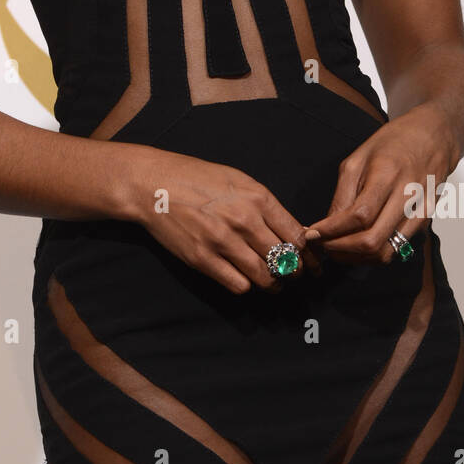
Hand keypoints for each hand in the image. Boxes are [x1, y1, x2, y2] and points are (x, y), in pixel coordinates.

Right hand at [125, 147, 322, 294]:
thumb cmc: (197, 178)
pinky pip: (238, 285)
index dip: (307, 254)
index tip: (309, 262)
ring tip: (271, 283)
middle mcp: (244, 220)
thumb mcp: (238, 180)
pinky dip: (245, 286)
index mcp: (258, 198)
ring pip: (264, 277)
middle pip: (285, 260)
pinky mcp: (203, 259)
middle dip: (292, 272)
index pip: (297, 236)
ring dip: (271, 284)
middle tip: (291, 275)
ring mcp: (223, 241)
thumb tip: (289, 231)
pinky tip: (243, 279)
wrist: (153, 184)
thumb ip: (265, 205)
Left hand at [306, 103, 457, 264]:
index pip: (358, 216)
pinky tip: (359, 244)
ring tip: (337, 248)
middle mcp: (407, 195)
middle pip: (372, 240)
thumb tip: (327, 226)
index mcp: (387, 174)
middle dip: (341, 250)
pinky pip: (398, 248)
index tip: (312, 235)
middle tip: (323, 246)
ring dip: (356, 257)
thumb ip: (343, 194)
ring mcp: (420, 211)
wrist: (433, 136)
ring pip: (386, 252)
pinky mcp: (426, 221)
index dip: (332, 231)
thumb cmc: (393, 143)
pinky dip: (374, 253)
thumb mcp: (358, 159)